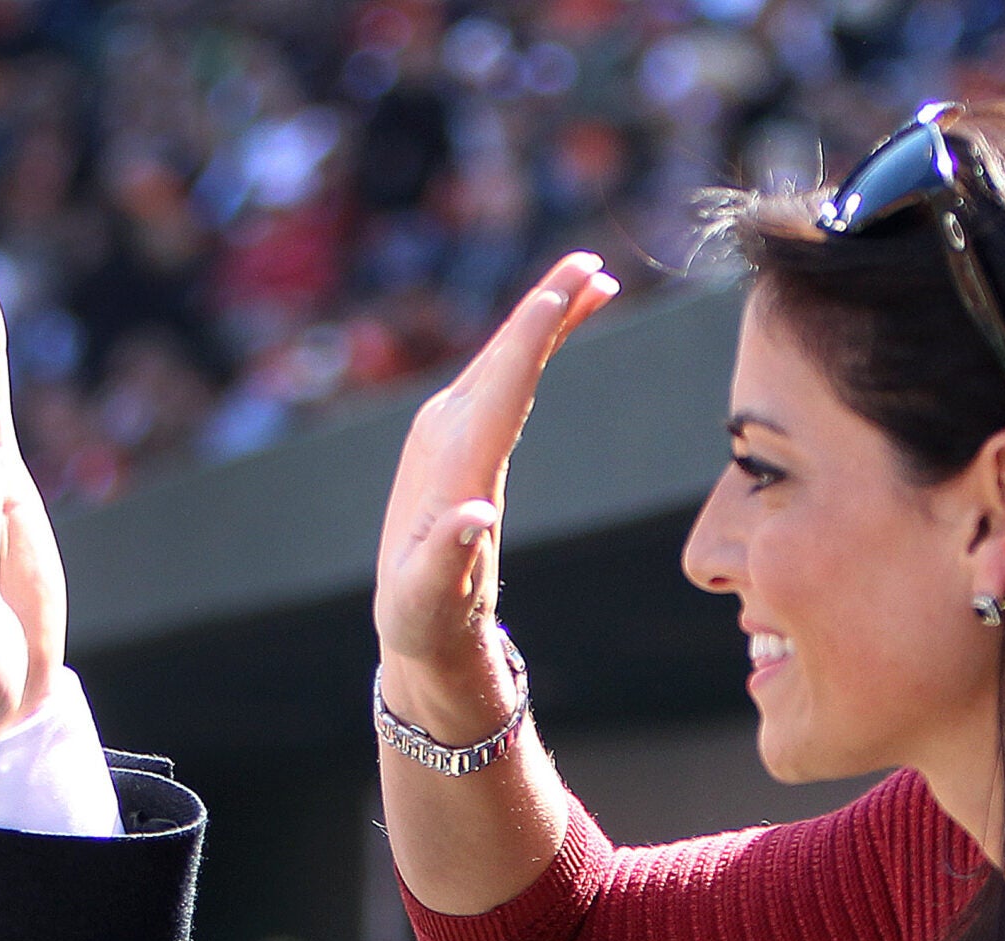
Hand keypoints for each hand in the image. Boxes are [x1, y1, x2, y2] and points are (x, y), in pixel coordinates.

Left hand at [374, 253, 617, 670]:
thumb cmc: (423, 611)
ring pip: (506, 357)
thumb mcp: (430, 594)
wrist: (410, 614)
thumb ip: (446, 557)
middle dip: (546, 306)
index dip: (529, 339)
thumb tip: (474, 517)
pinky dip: (534, 345)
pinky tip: (560, 322)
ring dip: (547, 315)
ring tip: (594, 277)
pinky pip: (504, 375)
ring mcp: (447, 428)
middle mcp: (445, 433)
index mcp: (450, 465)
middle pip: (504, 356)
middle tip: (593, 261)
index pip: (498, 389)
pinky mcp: (456, 433)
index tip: (557, 293)